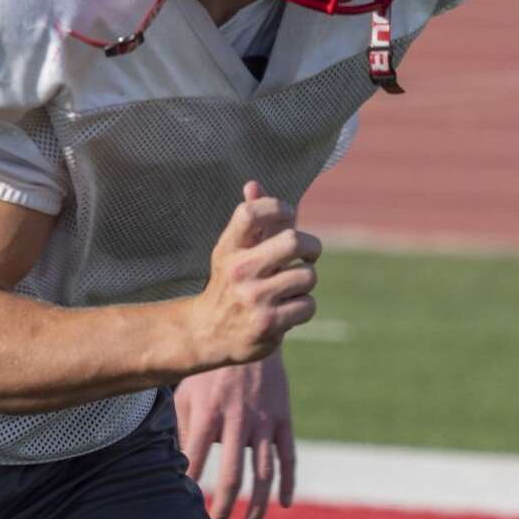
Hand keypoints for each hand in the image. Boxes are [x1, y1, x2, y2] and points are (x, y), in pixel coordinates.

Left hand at [174, 353, 294, 518]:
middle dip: (224, 506)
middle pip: (232, 475)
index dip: (190, 485)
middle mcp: (237, 421)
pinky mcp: (283, 420)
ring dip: (256, 505)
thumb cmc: (210, 370)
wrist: (250, 335)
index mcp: (208, 414)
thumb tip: (177, 463)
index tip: (185, 505)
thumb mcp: (188, 392)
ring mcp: (264, 422)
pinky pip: (288, 457)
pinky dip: (288, 483)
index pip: (196, 460)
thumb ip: (182, 427)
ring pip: (263, 474)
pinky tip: (285, 504)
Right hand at [193, 181, 319, 368]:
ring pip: (307, 276)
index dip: (279, 208)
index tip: (288, 216)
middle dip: (311, 247)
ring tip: (290, 288)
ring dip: (306, 282)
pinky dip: (304, 307)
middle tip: (308, 254)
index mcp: (229, 248)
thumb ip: (249, 221)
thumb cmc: (229, 285)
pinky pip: (308, 305)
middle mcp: (239, 271)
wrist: (207, 334)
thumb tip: (253, 184)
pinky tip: (287, 311)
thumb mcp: (232, 251)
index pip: (252, 213)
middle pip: (294, 241)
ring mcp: (254, 298)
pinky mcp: (268, 324)